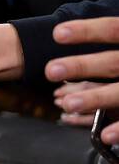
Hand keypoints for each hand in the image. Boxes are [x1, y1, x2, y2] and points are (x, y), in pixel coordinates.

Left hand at [45, 16, 118, 143]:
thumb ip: (117, 39)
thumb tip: (68, 36)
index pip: (116, 29)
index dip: (89, 30)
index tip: (57, 33)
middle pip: (115, 62)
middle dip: (83, 66)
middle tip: (51, 70)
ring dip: (97, 98)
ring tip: (68, 103)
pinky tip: (106, 135)